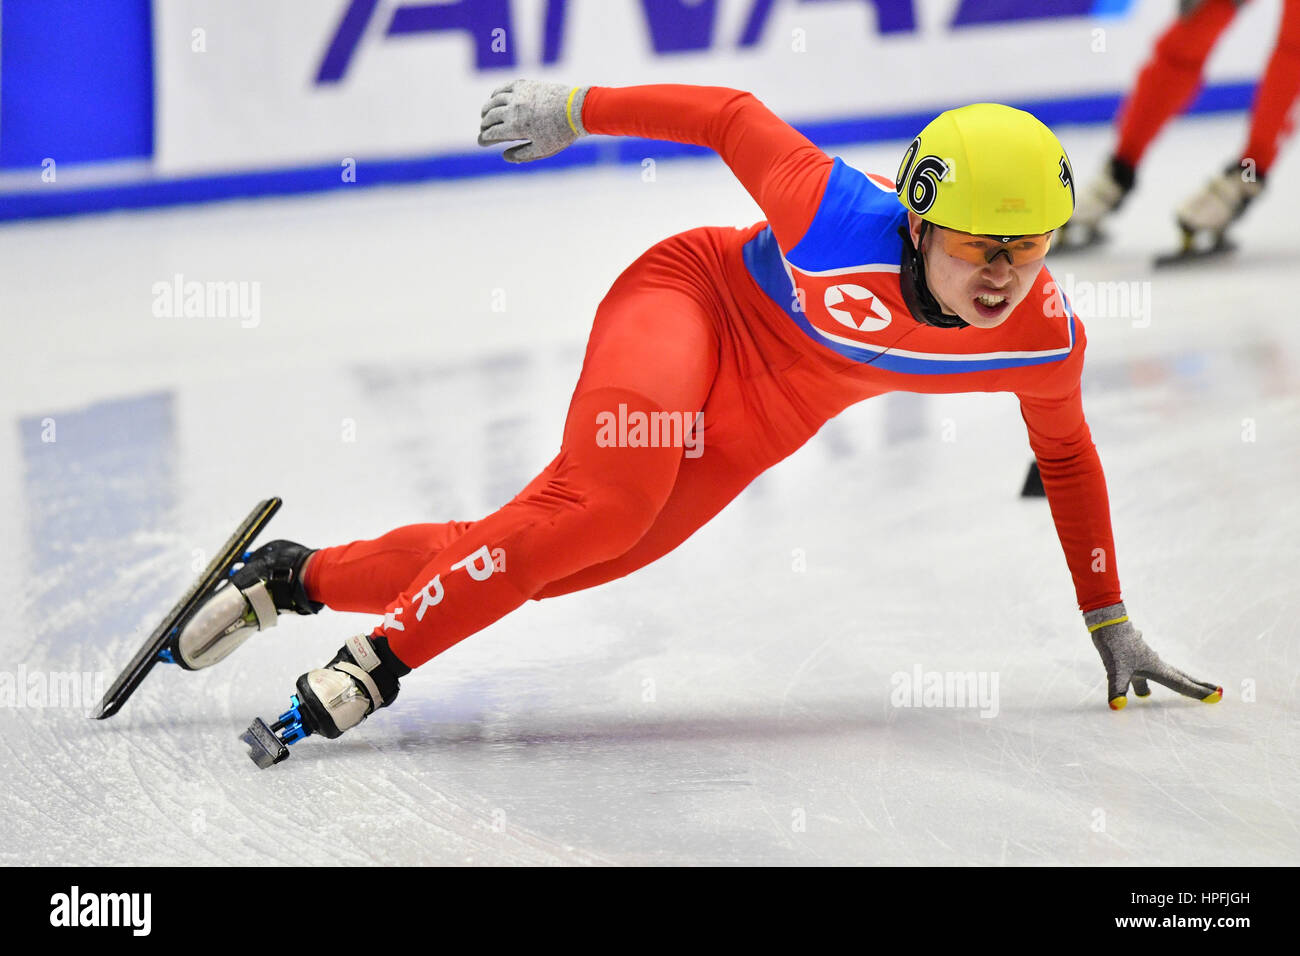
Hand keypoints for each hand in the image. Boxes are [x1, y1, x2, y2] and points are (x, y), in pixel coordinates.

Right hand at [478, 79, 588, 162]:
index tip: (481, 142)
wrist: (576, 110)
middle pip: (489, 117)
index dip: (483, 139)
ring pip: (493, 101)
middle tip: (484, 130)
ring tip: (485, 115)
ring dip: (486, 110)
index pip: (491, 134)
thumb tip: (504, 156)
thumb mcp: (542, 150)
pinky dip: (495, 95)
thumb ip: (521, 155)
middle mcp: (512, 110)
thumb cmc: (561, 133)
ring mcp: (517, 95)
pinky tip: (494, 99)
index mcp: (515, 127)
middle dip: (484, 125)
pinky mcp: (524, 85)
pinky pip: (503, 88)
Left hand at [1085, 602, 1221, 709]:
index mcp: (1156, 668)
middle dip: (1198, 685)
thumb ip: (1117, 690)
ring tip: (1186, 688)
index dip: (1199, 693)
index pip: (1182, 684)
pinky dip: (1152, 682)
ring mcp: (1145, 659)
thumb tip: (1117, 706)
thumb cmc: (1114, 646)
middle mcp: (1155, 663)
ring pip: (1166, 674)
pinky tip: (1142, 690)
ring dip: (1178, 682)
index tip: (1218, 697)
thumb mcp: (1115, 671)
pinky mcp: (1134, 656)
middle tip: (1216, 691)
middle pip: (1181, 677)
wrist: (1107, 623)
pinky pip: (1148, 673)